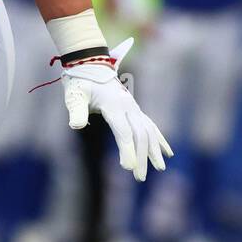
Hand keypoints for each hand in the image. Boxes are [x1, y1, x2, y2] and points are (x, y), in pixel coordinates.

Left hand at [61, 38, 172, 181]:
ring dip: (152, 151)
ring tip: (159, 169)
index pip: (123, 131)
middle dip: (140, 157)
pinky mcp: (135, 110)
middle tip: (139, 177)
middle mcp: (128, 107)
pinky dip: (159, 140)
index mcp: (113, 105)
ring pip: (148, 132)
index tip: (127, 168)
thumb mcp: (74, 95)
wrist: (90, 64)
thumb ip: (76, 110)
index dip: (126, 150)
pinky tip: (167, 153)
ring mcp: (134, 108)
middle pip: (139, 135)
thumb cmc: (79, 82)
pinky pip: (150, 126)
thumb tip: (76, 125)